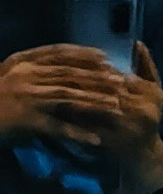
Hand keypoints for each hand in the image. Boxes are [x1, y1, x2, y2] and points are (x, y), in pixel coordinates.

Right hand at [0, 44, 145, 153]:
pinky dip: (78, 134)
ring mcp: (26, 97)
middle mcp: (25, 76)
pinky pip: (58, 128)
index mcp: (20, 62)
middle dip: (97, 77)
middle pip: (68, 74)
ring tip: (116, 107)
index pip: (57, 53)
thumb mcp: (9, 74)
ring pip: (68, 97)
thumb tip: (57, 67)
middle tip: (120, 81)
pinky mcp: (26, 120)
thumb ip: (31, 69)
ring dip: (94, 102)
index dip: (82, 54)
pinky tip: (95, 140)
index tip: (104, 56)